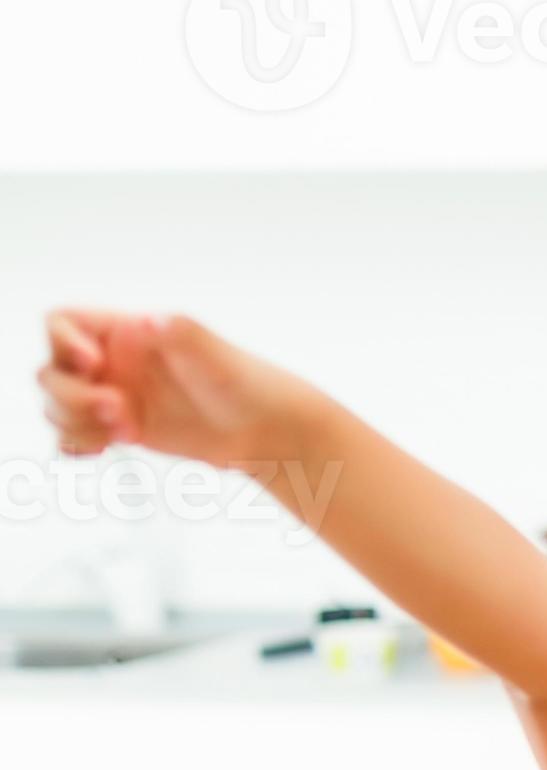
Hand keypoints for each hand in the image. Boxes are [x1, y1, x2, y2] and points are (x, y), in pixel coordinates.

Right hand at [37, 309, 320, 467]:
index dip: (62, 341)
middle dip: (72, 396)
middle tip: (119, 412)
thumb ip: (183, 334)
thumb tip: (150, 320)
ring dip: (74, 423)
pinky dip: (76, 443)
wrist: (271, 431)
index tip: (93, 364)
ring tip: (124, 433)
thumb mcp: (217, 356)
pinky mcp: (123, 428)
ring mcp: (115, 395)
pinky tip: (103, 449)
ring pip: (58, 406)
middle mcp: (116, 360)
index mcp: (130, 331)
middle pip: (52, 372)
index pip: (63, 322)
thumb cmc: (249, 384)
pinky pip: (74, 435)